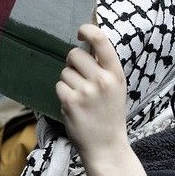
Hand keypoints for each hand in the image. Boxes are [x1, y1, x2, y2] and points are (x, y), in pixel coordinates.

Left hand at [57, 24, 145, 175]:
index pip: (101, 40)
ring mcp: (86, 91)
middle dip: (72, 64)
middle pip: (74, 55)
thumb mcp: (115, 87)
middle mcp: (102, 80)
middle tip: (79, 78)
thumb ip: (103, 67)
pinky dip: (62, 94)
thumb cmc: (109, 113)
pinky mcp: (71, 102)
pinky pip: (59, 86)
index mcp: (116, 73)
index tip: (80, 33)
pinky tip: (73, 105)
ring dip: (67, 82)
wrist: (106, 145)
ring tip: (79, 97)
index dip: (87, 30)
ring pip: (64, 72)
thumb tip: (87, 41)